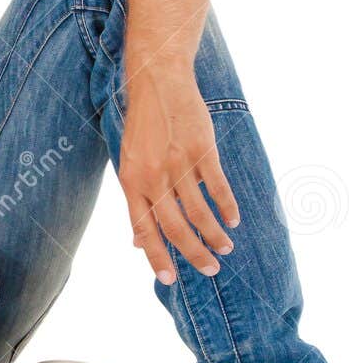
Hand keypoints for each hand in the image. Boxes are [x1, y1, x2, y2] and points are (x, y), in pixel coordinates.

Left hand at [118, 61, 239, 283]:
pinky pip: (218, 187)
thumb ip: (136, 201)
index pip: (144, 229)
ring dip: (213, 234)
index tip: (169, 280)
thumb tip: (136, 241)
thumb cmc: (142, 127)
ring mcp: (179, 163)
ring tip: (225, 248)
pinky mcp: (202, 150)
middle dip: (194, 253)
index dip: (156, 256)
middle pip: (176, 226)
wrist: (157, 82)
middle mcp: (154, 176)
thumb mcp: (128, 163)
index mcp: (131, 181)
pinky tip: (233, 220)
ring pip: (199, 211)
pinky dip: (227, 207)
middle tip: (210, 270)